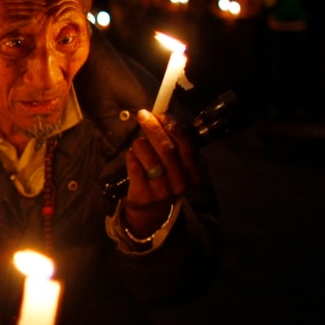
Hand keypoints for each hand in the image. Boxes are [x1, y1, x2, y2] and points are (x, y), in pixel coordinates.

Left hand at [123, 109, 200, 235]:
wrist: (151, 209)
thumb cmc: (164, 178)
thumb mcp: (176, 165)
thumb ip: (173, 143)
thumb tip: (160, 115)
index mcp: (193, 173)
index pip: (186, 145)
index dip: (173, 127)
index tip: (161, 115)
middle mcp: (180, 183)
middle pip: (167, 149)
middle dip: (154, 129)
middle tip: (143, 116)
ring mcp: (162, 191)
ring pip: (149, 157)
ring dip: (141, 143)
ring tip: (138, 142)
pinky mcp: (143, 195)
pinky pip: (134, 167)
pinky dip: (131, 156)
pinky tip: (132, 154)